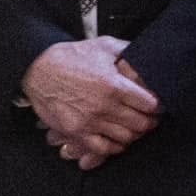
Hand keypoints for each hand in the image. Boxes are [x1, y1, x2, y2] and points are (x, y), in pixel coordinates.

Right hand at [24, 38, 158, 171]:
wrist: (38, 69)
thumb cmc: (70, 57)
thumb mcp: (103, 45)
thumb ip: (127, 50)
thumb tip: (146, 54)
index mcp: (114, 84)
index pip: (150, 104)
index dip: (157, 106)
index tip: (157, 106)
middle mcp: (104, 106)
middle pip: (141, 124)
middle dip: (149, 122)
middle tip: (149, 119)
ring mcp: (90, 122)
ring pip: (125, 138)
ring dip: (133, 134)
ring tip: (133, 128)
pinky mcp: (77, 132)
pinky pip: (103, 149)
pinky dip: (114, 147)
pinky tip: (116, 139)